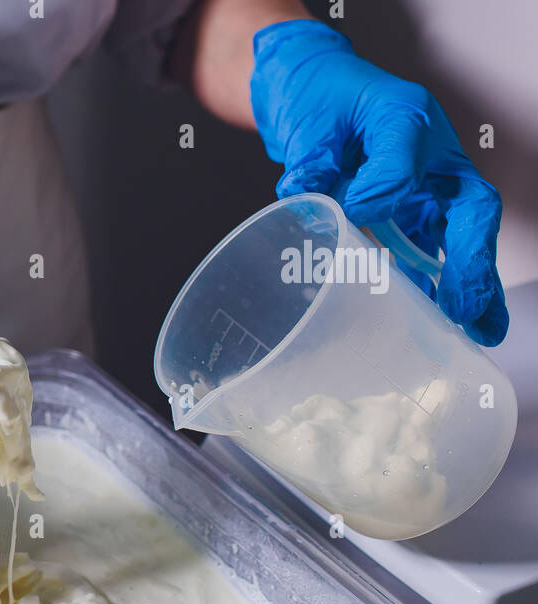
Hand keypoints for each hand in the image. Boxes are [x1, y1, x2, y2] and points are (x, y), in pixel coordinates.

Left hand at [251, 20, 506, 345]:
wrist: (307, 91)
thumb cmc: (317, 97)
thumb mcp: (312, 119)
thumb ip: (312, 161)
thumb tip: (312, 201)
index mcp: (406, 120)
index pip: (406, 161)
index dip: (384, 190)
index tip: (356, 211)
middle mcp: (427, 158)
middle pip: (468, 212)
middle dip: (472, 263)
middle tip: (465, 308)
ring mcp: (423, 188)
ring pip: (459, 239)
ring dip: (468, 285)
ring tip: (478, 330)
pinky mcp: (406, 212)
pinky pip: (427, 251)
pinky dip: (432, 285)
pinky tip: (436, 319)